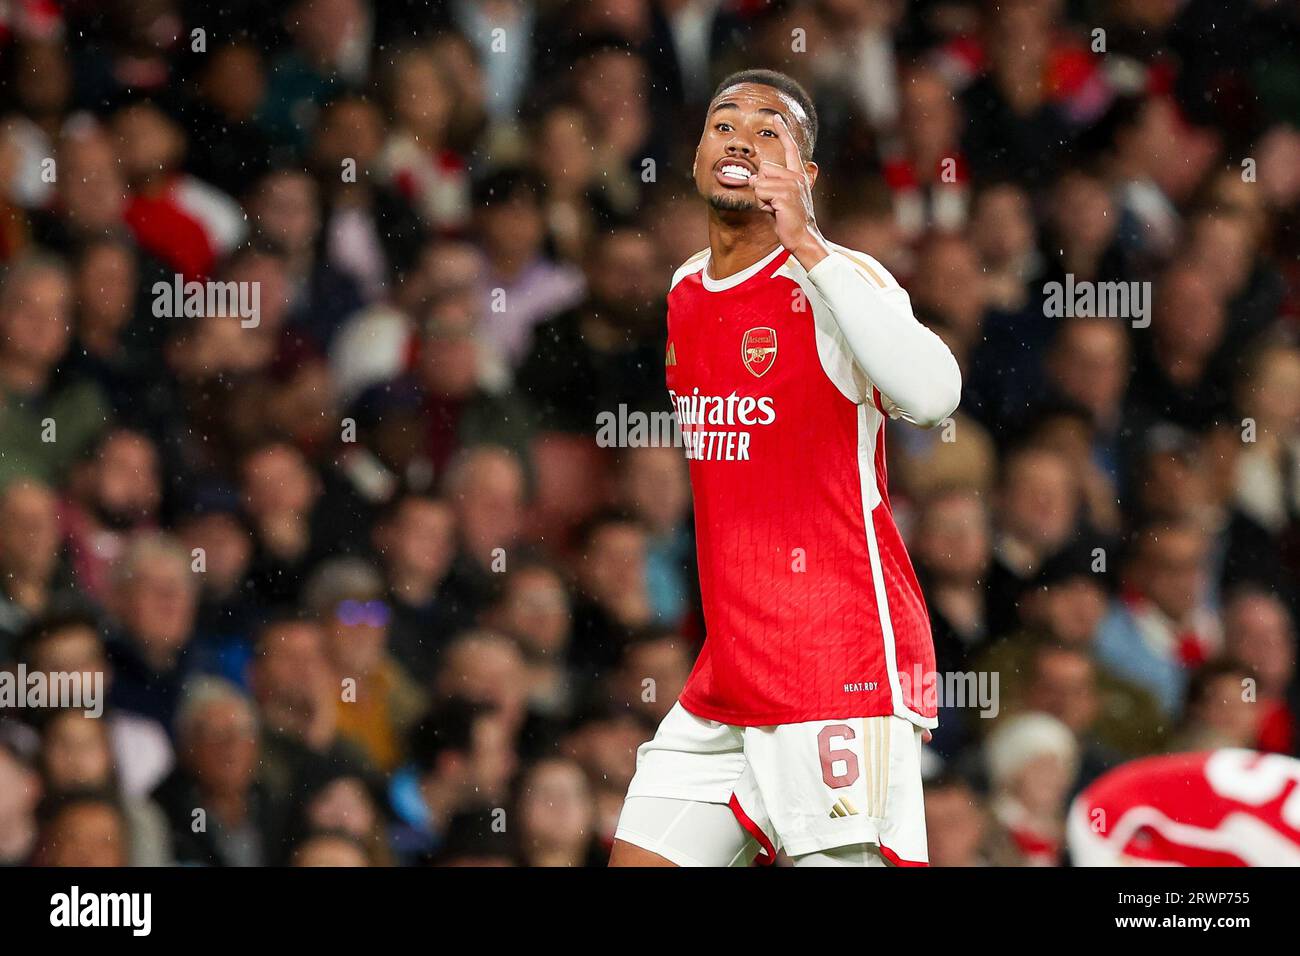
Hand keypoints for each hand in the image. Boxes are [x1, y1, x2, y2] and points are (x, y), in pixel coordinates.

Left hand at [752, 113, 827, 268]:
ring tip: (776, 208)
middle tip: (775, 203)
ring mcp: (792, 184)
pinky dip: (763, 204)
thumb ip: (769, 185)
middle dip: (762, 187)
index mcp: (798, 174)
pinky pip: (761, 192)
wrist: (802, 237)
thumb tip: (753, 178)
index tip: (776, 118)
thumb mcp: (779, 199)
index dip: (783, 132)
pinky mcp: (785, 194)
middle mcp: (797, 176)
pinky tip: (775, 212)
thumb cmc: (789, 220)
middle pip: (765, 168)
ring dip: (762, 197)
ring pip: (760, 181)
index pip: (790, 148)